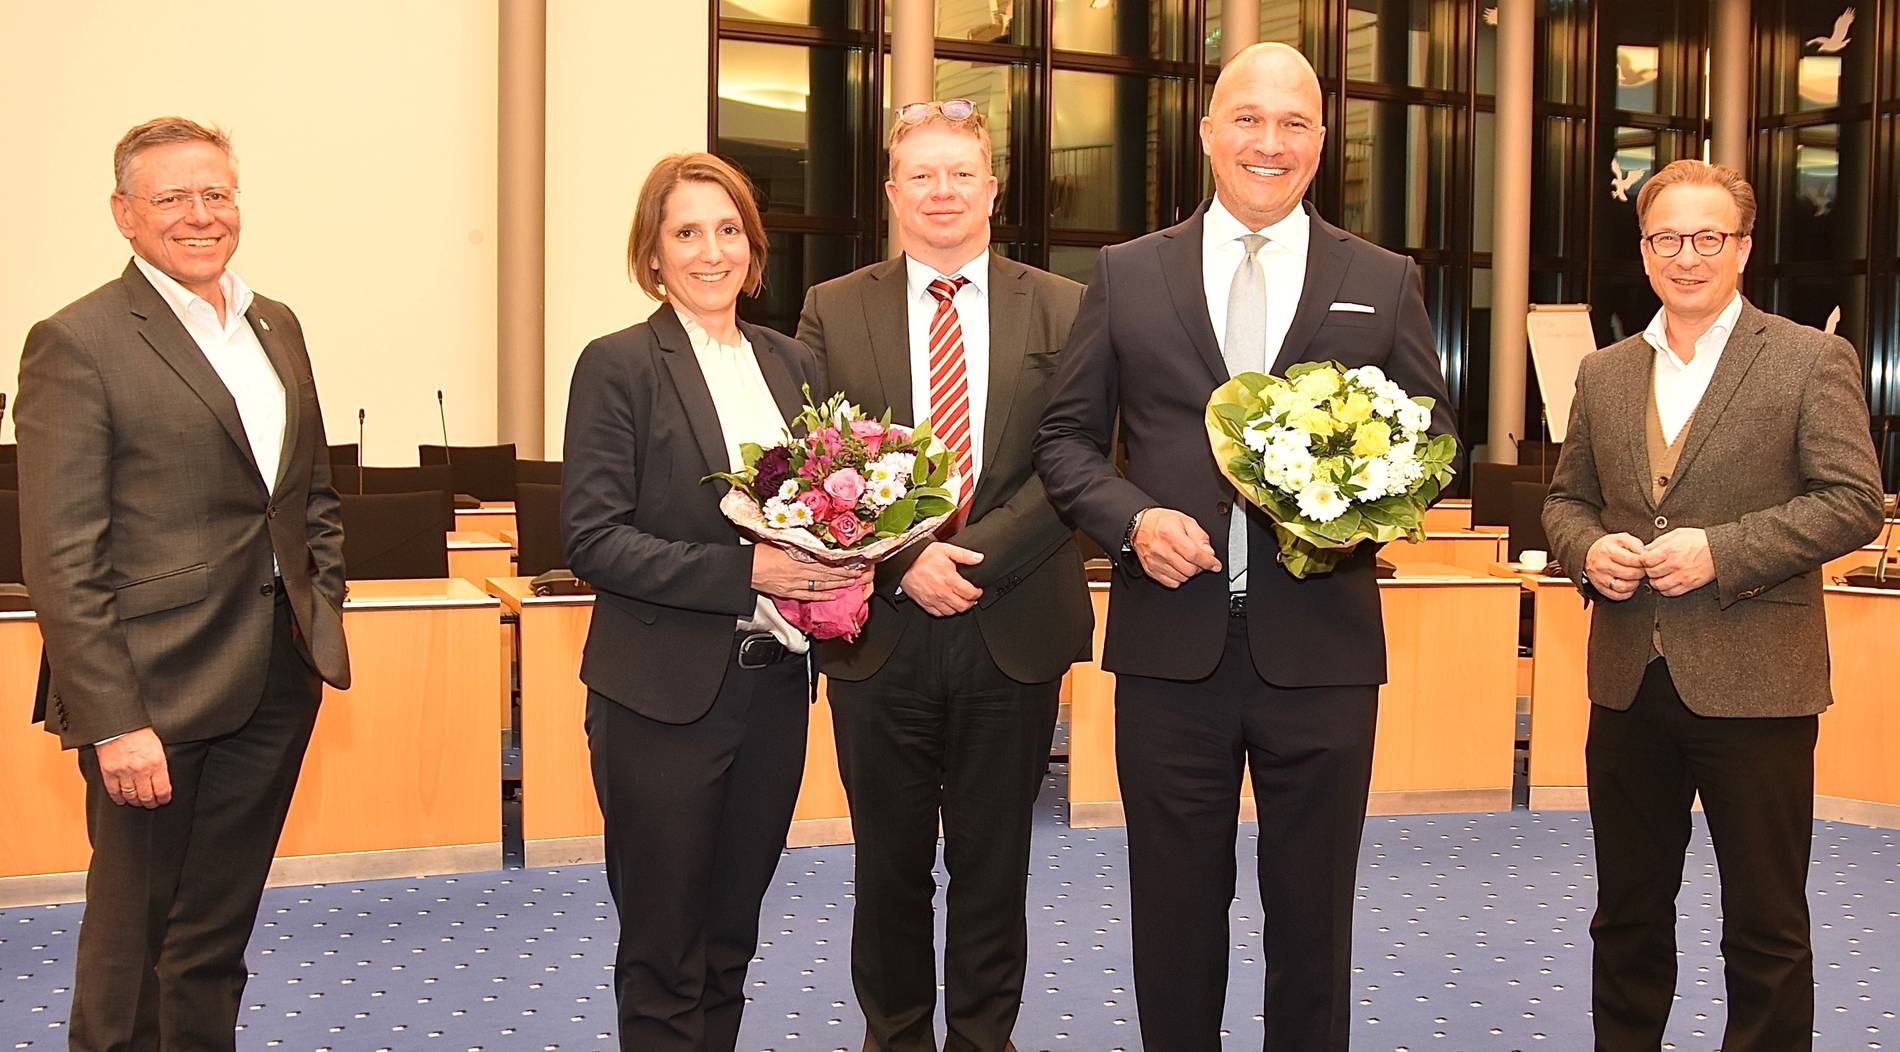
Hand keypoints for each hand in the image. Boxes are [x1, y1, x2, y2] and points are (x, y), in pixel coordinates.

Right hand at [95, 727, 170, 808]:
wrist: (120, 724)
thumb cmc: (140, 732)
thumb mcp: (158, 747)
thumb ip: (160, 764)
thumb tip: (163, 780)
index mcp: (156, 763)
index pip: (162, 790)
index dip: (163, 798)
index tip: (164, 800)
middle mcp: (141, 770)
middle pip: (147, 796)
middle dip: (150, 803)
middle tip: (152, 804)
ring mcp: (124, 772)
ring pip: (131, 796)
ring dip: (135, 802)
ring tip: (138, 802)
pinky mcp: (109, 772)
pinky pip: (114, 791)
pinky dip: (118, 798)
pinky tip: (122, 800)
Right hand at [751, 545, 869, 600]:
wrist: (744, 569)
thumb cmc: (758, 553)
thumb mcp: (780, 542)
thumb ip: (796, 542)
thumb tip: (809, 539)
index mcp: (798, 556)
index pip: (826, 560)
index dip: (841, 562)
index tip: (853, 561)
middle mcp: (800, 571)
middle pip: (827, 573)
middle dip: (845, 574)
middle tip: (859, 575)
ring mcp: (795, 583)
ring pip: (821, 584)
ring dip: (837, 585)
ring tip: (851, 584)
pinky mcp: (788, 592)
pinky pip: (808, 595)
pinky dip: (821, 596)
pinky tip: (832, 597)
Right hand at [900, 542, 984, 616]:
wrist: (903, 561)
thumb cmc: (923, 555)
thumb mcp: (946, 550)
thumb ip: (965, 555)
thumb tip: (979, 558)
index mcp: (950, 579)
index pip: (970, 594)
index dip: (977, 593)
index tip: (978, 591)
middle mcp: (942, 592)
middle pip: (963, 606)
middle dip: (970, 602)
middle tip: (971, 597)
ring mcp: (932, 599)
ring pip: (951, 612)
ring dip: (958, 608)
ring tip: (960, 600)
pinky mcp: (924, 603)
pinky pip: (938, 613)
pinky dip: (945, 611)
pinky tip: (947, 604)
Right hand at [1132, 508, 1221, 588]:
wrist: (1139, 526)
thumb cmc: (1161, 522)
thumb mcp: (1185, 521)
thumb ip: (1200, 536)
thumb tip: (1209, 553)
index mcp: (1171, 534)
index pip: (1194, 554)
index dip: (1208, 562)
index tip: (1215, 565)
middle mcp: (1161, 549)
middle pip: (1189, 569)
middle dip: (1199, 566)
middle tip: (1199, 560)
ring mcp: (1155, 562)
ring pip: (1182, 578)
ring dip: (1189, 572)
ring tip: (1186, 561)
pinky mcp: (1151, 570)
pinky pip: (1172, 583)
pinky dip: (1179, 577)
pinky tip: (1178, 567)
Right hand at [1584, 533, 1646, 601]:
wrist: (1589, 554)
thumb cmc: (1608, 547)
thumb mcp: (1621, 538)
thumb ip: (1636, 544)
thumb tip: (1646, 556)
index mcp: (1608, 551)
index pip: (1634, 560)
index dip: (1644, 562)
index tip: (1645, 561)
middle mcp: (1602, 565)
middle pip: (1631, 574)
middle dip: (1641, 572)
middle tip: (1641, 569)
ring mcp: (1600, 578)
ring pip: (1624, 587)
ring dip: (1635, 583)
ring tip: (1635, 577)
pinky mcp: (1600, 589)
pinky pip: (1618, 596)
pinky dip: (1627, 592)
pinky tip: (1628, 585)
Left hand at [1642, 527, 1714, 596]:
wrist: (1720, 550)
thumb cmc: (1701, 540)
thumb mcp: (1678, 533)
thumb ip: (1660, 541)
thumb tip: (1646, 549)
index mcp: (1671, 549)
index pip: (1646, 560)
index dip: (1643, 559)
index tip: (1646, 559)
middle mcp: (1676, 564)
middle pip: (1651, 572)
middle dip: (1649, 569)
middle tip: (1653, 566)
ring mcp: (1683, 576)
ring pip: (1658, 585)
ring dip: (1656, 581)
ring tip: (1659, 575)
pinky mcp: (1690, 584)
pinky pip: (1671, 592)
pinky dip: (1665, 589)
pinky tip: (1667, 582)